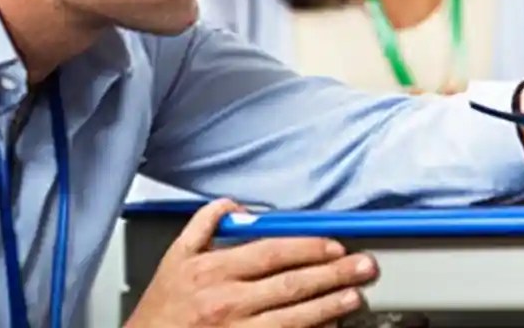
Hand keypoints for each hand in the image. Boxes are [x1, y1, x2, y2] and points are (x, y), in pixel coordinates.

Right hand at [126, 199, 378, 326]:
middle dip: (333, 274)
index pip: (272, 252)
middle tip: (363, 267)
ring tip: (354, 297)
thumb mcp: (175, 258)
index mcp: (212, 271)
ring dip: (329, 306)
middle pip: (290, 285)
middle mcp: (225, 302)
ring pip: (292, 318)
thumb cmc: (160, 309)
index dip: (309, 247)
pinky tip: (329, 326)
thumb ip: (205, 225)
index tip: (335, 246)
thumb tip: (239, 207)